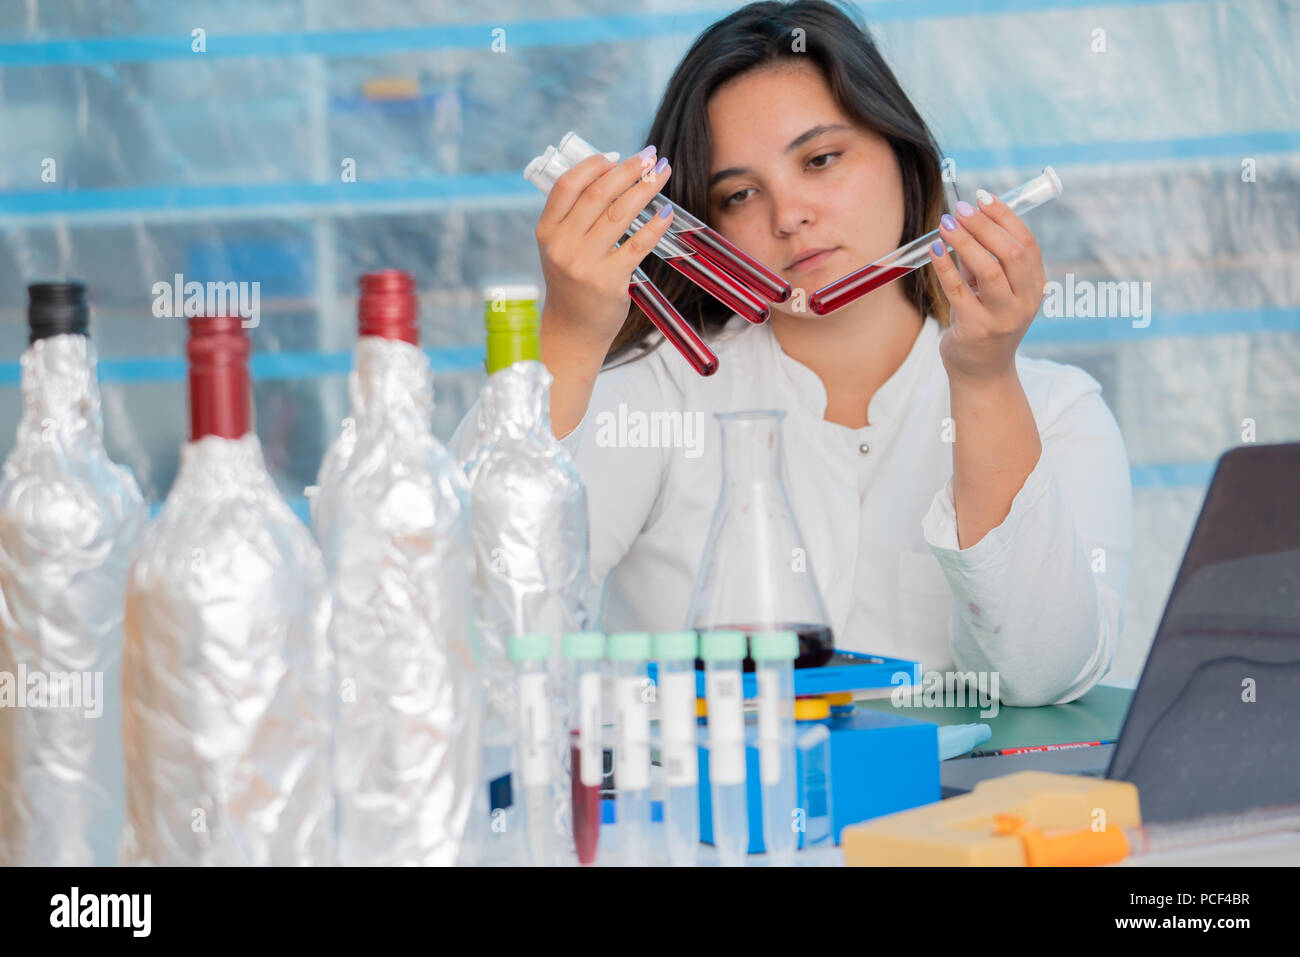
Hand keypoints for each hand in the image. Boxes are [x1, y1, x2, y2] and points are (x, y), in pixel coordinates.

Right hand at [535, 148, 673, 348]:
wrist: (573, 329)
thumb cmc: (572, 282)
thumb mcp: (559, 247)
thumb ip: (575, 216)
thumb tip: (612, 174)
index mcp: (547, 231)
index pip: (567, 186)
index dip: (593, 165)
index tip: (616, 157)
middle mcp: (562, 245)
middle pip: (598, 194)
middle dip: (628, 170)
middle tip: (649, 156)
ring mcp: (585, 263)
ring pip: (620, 214)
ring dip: (645, 188)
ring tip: (661, 173)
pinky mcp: (609, 280)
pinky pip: (637, 245)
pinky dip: (654, 226)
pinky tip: (666, 212)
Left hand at [928, 190, 1046, 385]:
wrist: (982, 373)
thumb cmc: (986, 323)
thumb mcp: (993, 291)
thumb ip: (985, 261)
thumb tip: (964, 219)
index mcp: (1035, 287)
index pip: (1026, 243)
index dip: (1005, 217)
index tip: (982, 198)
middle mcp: (1024, 302)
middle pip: (1010, 253)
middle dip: (984, 226)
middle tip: (960, 209)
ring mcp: (1002, 318)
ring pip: (988, 270)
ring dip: (964, 242)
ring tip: (945, 224)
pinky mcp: (976, 330)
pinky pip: (959, 292)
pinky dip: (945, 267)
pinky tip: (935, 250)